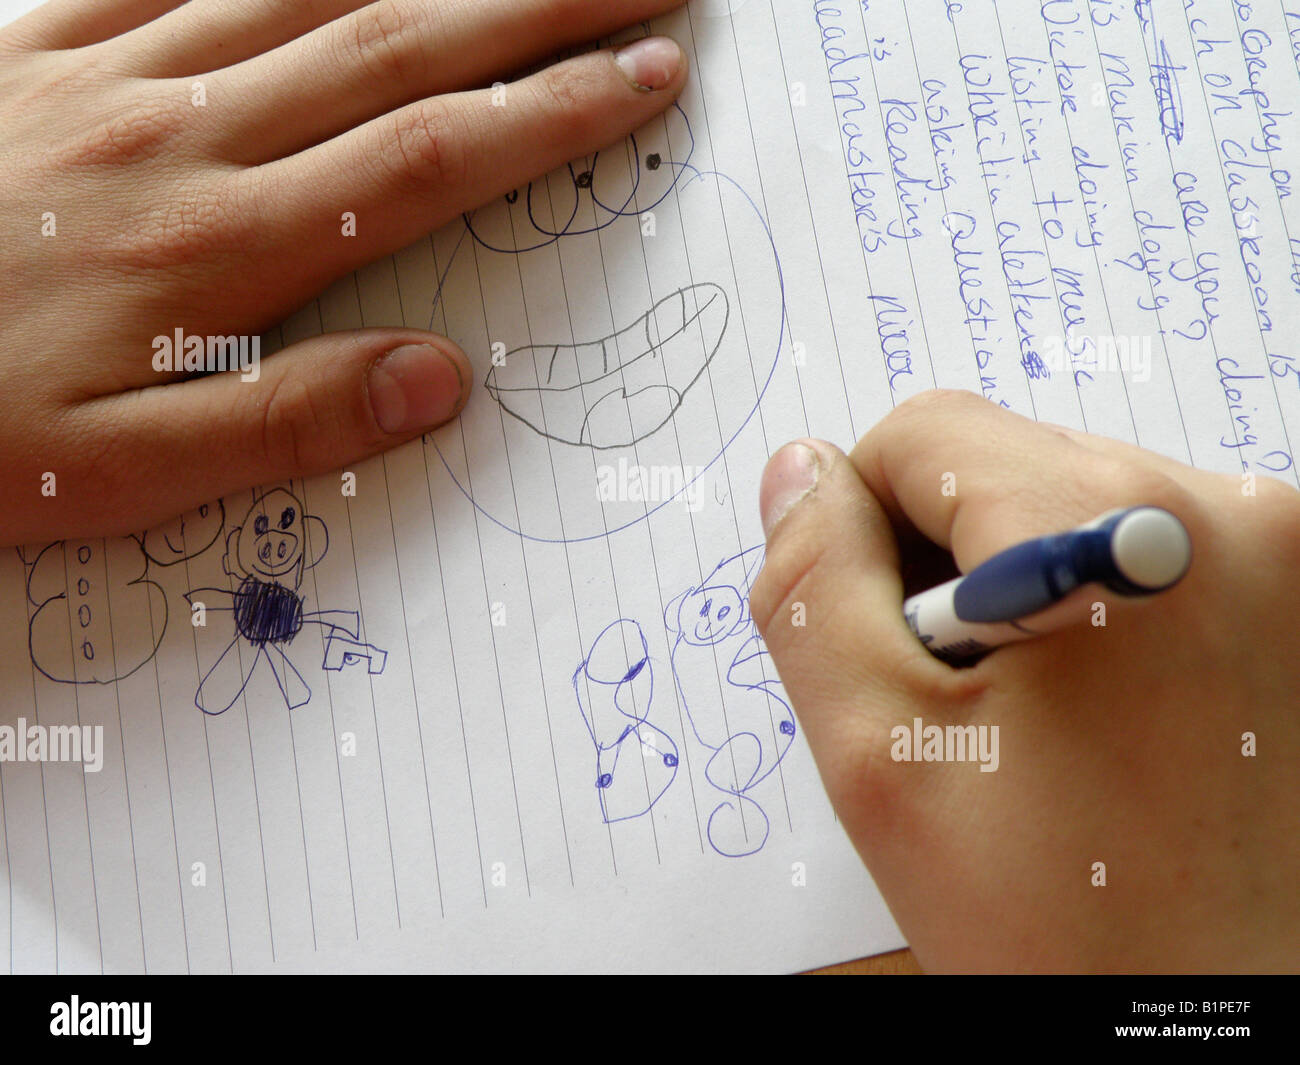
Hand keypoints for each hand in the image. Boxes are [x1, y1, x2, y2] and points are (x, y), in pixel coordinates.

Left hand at [0, 0, 686, 545]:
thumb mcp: (122, 471)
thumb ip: (286, 423)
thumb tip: (437, 380)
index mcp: (223, 246)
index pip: (430, 160)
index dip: (550, 113)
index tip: (648, 76)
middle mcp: (186, 134)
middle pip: (397, 44)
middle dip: (535, 6)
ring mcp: (109, 71)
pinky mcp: (35, 43)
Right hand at [751, 390, 1299, 972]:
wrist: (1222, 1015)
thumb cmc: (1069, 918)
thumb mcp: (883, 752)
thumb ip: (815, 588)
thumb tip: (801, 473)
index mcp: (1119, 527)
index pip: (923, 436)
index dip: (861, 532)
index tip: (889, 648)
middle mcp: (1229, 513)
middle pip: (1003, 465)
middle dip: (945, 566)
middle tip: (967, 707)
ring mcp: (1281, 556)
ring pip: (1067, 505)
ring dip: (1018, 590)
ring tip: (1040, 721)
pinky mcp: (1294, 598)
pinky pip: (1141, 548)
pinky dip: (1090, 608)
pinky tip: (1098, 713)